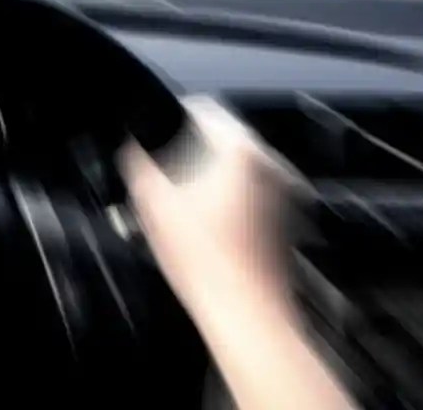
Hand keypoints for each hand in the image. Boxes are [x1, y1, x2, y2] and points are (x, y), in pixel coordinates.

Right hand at [120, 96, 302, 314]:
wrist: (247, 314)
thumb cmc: (207, 264)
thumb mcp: (153, 205)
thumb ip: (138, 164)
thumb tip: (134, 148)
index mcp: (241, 150)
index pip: (204, 107)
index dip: (171, 117)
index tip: (154, 136)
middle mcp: (271, 164)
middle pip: (221, 139)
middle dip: (189, 153)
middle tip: (162, 177)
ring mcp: (286, 192)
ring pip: (238, 168)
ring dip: (210, 176)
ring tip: (183, 205)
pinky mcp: (289, 219)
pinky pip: (253, 193)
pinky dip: (231, 199)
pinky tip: (208, 228)